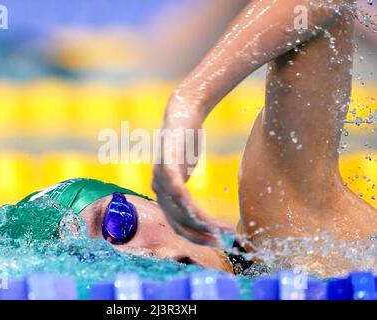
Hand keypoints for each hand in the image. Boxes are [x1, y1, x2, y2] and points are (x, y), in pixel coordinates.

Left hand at [152, 105, 232, 245]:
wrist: (183, 113)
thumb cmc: (186, 142)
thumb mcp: (184, 170)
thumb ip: (183, 189)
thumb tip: (193, 208)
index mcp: (161, 192)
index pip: (176, 223)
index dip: (195, 236)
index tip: (215, 241)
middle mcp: (157, 188)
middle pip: (178, 223)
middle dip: (200, 236)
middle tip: (221, 241)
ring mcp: (160, 177)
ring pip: (180, 212)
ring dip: (202, 224)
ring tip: (222, 230)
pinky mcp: (168, 164)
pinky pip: (179, 192)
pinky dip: (192, 208)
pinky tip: (206, 218)